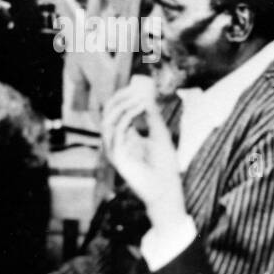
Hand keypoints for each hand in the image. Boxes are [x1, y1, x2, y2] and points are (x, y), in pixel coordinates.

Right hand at [101, 79, 186, 229]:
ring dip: (123, 106)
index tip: (135, 87)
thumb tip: (147, 96)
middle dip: (120, 98)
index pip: (114, 112)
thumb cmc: (164, 164)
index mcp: (124, 136)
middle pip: (107, 114)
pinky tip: (139, 109)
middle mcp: (115, 142)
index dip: (122, 97)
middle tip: (134, 90)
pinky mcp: (117, 157)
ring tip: (139, 99)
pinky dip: (127, 117)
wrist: (166, 187)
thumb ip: (152, 117)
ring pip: (108, 121)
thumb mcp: (159, 134)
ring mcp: (114, 150)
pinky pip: (117, 132)